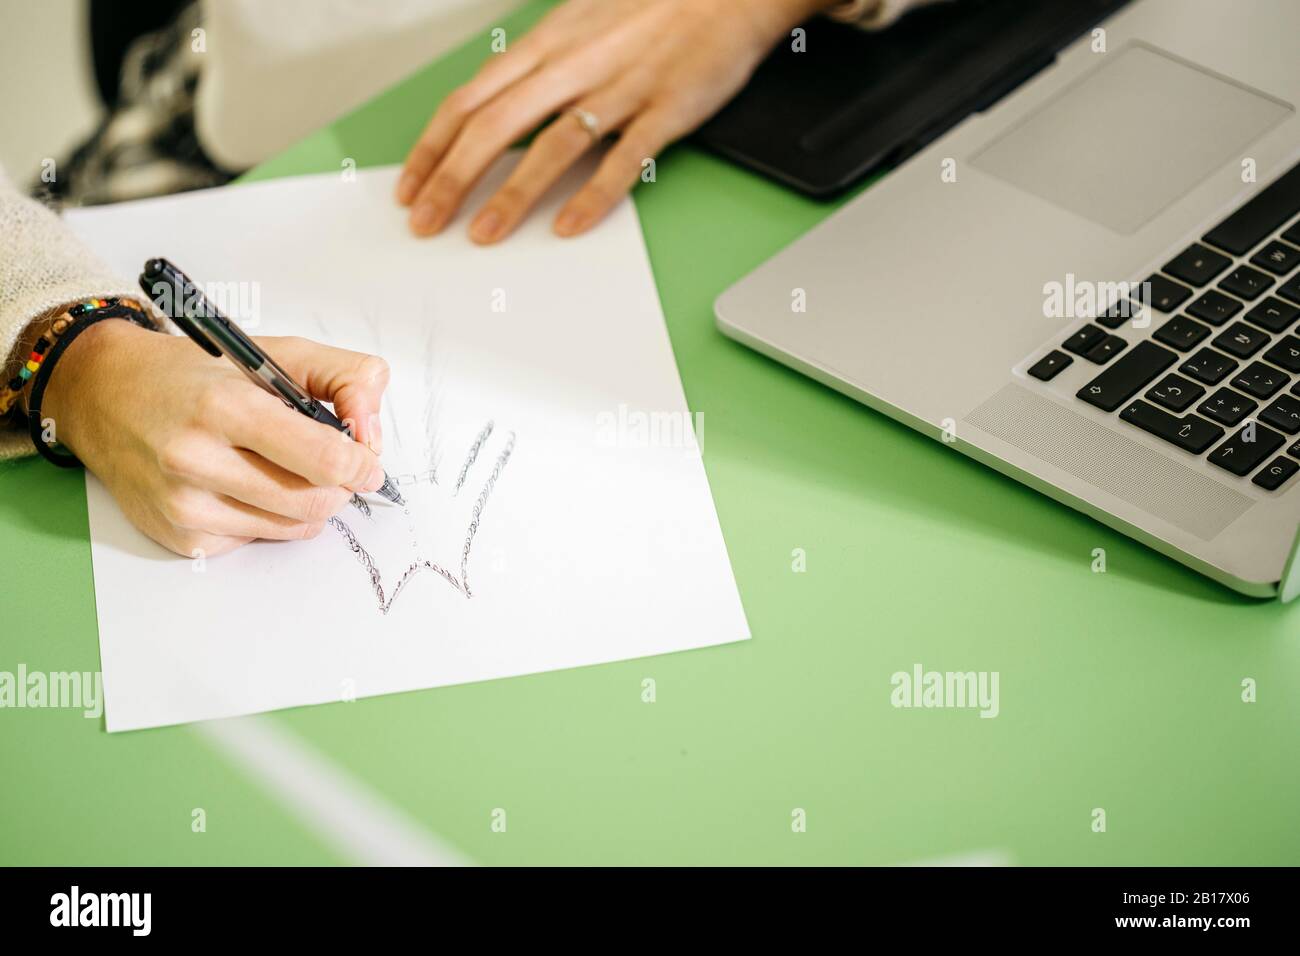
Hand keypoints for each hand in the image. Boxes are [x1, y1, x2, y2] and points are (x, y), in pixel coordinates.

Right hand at [41, 320, 390, 557]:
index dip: (361, 464)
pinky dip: (271, 518)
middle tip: (332, 465)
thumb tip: (372, 433)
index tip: (366, 461)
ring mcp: (183, 504)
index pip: (324, 459)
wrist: (106, 394)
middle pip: (314, 501)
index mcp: (225, 405)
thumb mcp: (275, 354)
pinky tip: (247, 486)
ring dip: (309, 503)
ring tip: (289, 470)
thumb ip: (344, 378)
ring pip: (293, 527)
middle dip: (339, 486)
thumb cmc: (196, 375)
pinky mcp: (179, 537)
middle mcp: (196, 458)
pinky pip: (259, 540)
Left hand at [396, 0, 830, 243]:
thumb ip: (537, 66)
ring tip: (483, 235)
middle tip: (426, 223)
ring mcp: (619, 89)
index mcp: (546, 44)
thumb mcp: (578, 22)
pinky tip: (568, 226)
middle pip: (495, 127)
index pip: (470, 100)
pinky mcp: (664, 111)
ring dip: (511, 196)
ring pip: (550, 147)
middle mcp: (573, 66)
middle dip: (452, 180)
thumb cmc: (652, 9)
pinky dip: (593, 196)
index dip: (433, 147)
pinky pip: (622, 159)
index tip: (410, 187)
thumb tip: (494, 108)